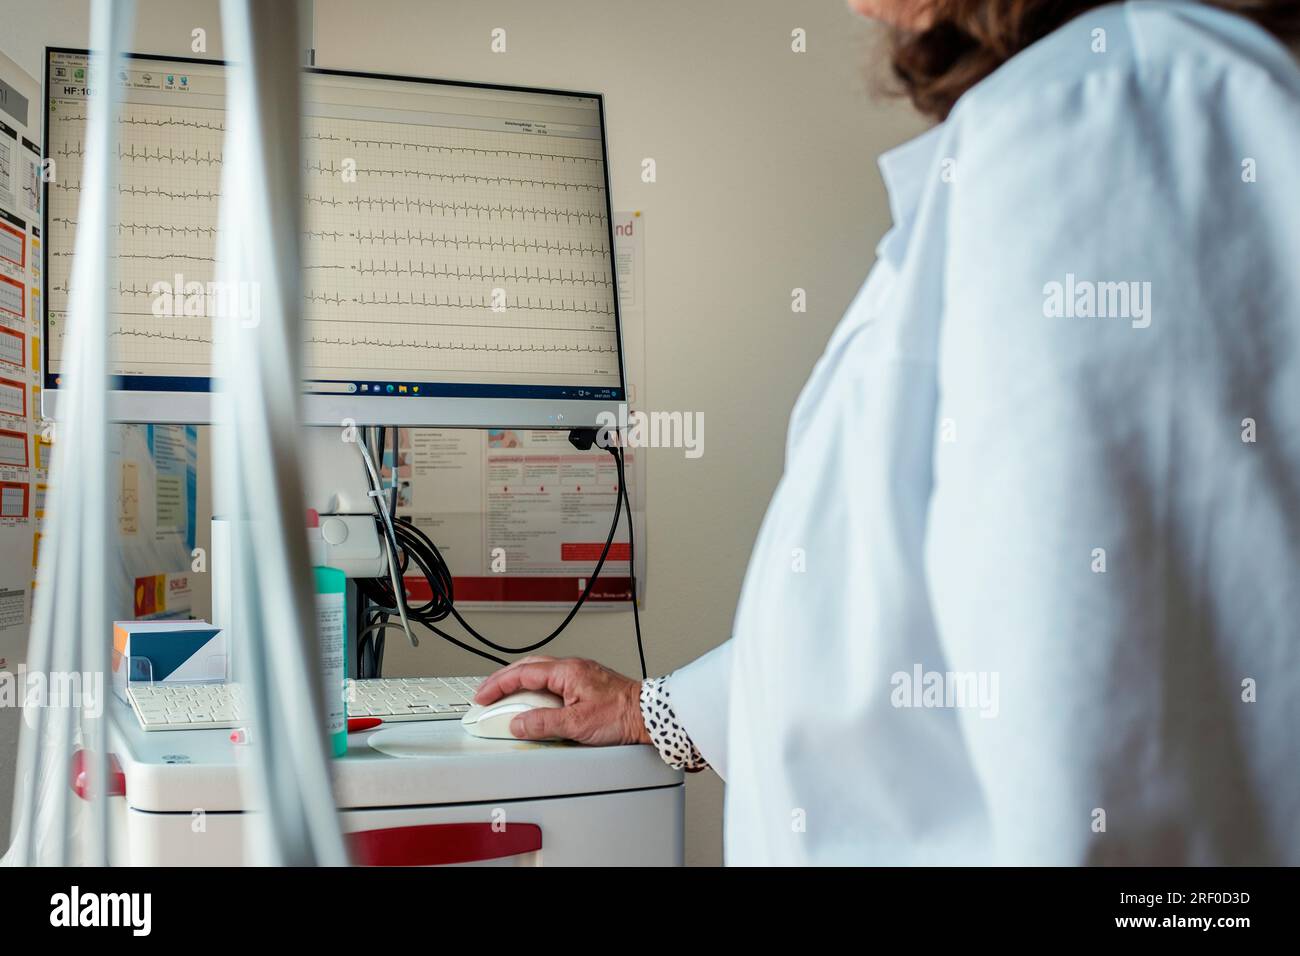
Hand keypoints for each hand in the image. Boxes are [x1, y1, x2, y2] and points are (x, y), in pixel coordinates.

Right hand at [473, 656, 650, 745]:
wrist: (648, 715)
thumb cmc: (621, 715)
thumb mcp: (577, 724)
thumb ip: (544, 724)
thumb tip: (517, 723)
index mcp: (567, 671)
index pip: (522, 673)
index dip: (498, 685)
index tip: (482, 697)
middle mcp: (572, 668)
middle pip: (527, 667)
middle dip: (503, 680)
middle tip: (486, 695)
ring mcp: (579, 674)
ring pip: (539, 672)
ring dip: (518, 683)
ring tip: (504, 698)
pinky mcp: (586, 684)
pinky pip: (552, 681)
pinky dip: (535, 689)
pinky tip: (533, 701)